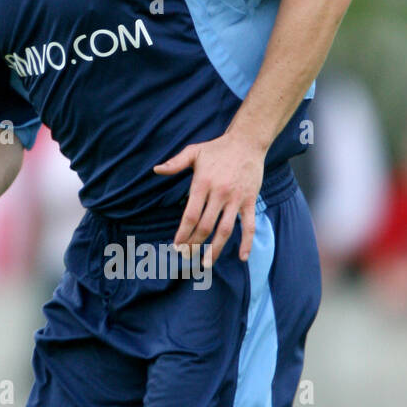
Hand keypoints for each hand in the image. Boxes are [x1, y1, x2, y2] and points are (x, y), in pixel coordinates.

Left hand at [154, 132, 263, 262]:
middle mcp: (219, 194)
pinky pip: (249, 225)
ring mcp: (235, 199)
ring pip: (225, 230)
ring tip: (206, 263)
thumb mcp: (194, 152)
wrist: (247, 142)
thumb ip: (175, 163)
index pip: (190, 215)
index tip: (177, 246)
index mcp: (202, 183)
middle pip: (205, 226)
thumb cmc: (218, 148)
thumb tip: (156, 170)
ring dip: (215, 249)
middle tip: (187, 257)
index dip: (183, 233)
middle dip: (194, 244)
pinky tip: (243, 257)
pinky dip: (247, 242)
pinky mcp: (249, 201)